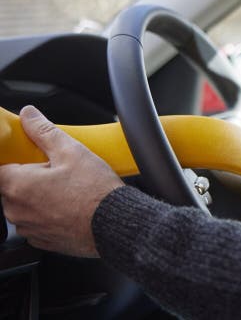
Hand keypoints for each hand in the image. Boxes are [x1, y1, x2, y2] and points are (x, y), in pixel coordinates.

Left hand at [0, 106, 123, 256]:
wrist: (115, 223)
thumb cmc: (95, 191)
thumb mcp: (71, 151)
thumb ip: (43, 131)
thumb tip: (28, 115)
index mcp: (17, 185)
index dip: (14, 160)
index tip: (29, 159)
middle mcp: (16, 210)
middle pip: (11, 187)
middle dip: (28, 177)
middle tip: (55, 171)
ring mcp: (28, 227)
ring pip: (24, 206)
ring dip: (37, 197)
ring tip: (66, 189)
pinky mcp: (41, 240)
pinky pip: (36, 222)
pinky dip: (48, 214)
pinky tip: (69, 206)